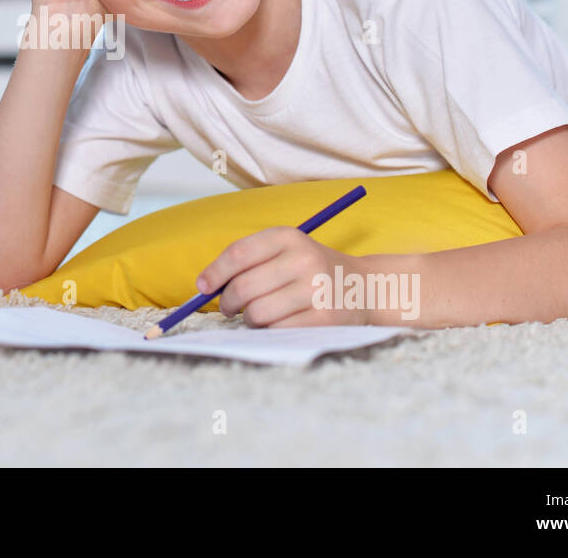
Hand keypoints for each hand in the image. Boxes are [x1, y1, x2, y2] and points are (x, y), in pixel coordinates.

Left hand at [195, 227, 371, 326]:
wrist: (364, 287)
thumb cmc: (310, 271)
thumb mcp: (285, 251)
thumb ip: (247, 261)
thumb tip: (204, 286)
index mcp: (289, 237)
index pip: (238, 253)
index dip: (214, 273)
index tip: (202, 286)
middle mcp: (304, 259)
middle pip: (243, 287)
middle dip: (227, 302)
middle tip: (229, 308)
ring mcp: (317, 289)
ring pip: (257, 313)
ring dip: (250, 319)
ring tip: (259, 315)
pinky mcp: (325, 318)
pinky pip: (277, 330)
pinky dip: (270, 331)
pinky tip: (279, 323)